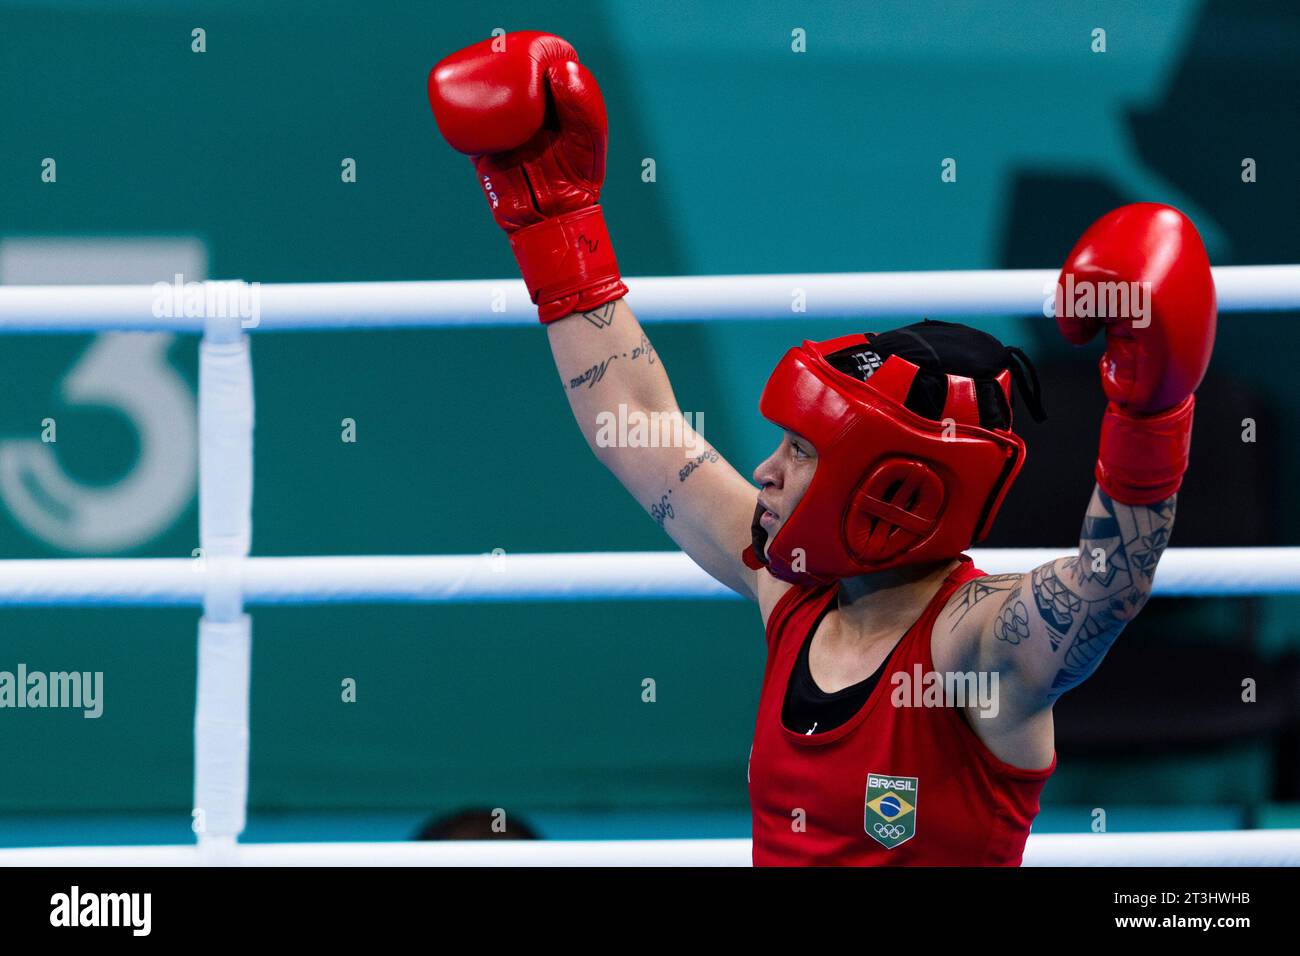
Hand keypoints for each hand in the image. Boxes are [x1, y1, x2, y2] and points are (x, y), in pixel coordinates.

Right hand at [429, 31, 627, 322]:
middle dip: (506, 65)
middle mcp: (530, 120)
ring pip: (491, 99)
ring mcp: (506, 134)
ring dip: (484, 78)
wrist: (550, 220)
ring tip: (483, 65)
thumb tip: (559, 70)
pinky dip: (463, 106)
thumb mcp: (587, 141)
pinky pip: (471, 124)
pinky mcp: (485, 150)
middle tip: (502, 56)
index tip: (532, 51)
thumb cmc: (577, 182)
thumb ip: (583, 109)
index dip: (538, 57)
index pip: (545, 75)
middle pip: (515, 84)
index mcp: (556, 112)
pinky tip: (462, 87)